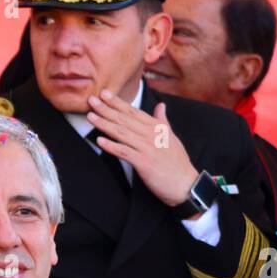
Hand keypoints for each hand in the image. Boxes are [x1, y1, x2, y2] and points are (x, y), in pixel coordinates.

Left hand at [87, 90, 199, 210]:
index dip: (117, 102)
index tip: (104, 93)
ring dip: (105, 124)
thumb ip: (163, 120)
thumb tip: (161, 105)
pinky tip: (100, 141)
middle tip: (91, 100)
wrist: (185, 184)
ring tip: (91, 117)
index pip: (133, 111)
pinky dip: (111, 146)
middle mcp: (151, 135)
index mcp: (157, 127)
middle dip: (106, 109)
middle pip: (125, 119)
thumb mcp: (172, 137)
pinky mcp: (144, 163)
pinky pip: (124, 152)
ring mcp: (147, 148)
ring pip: (122, 133)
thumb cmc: (178, 162)